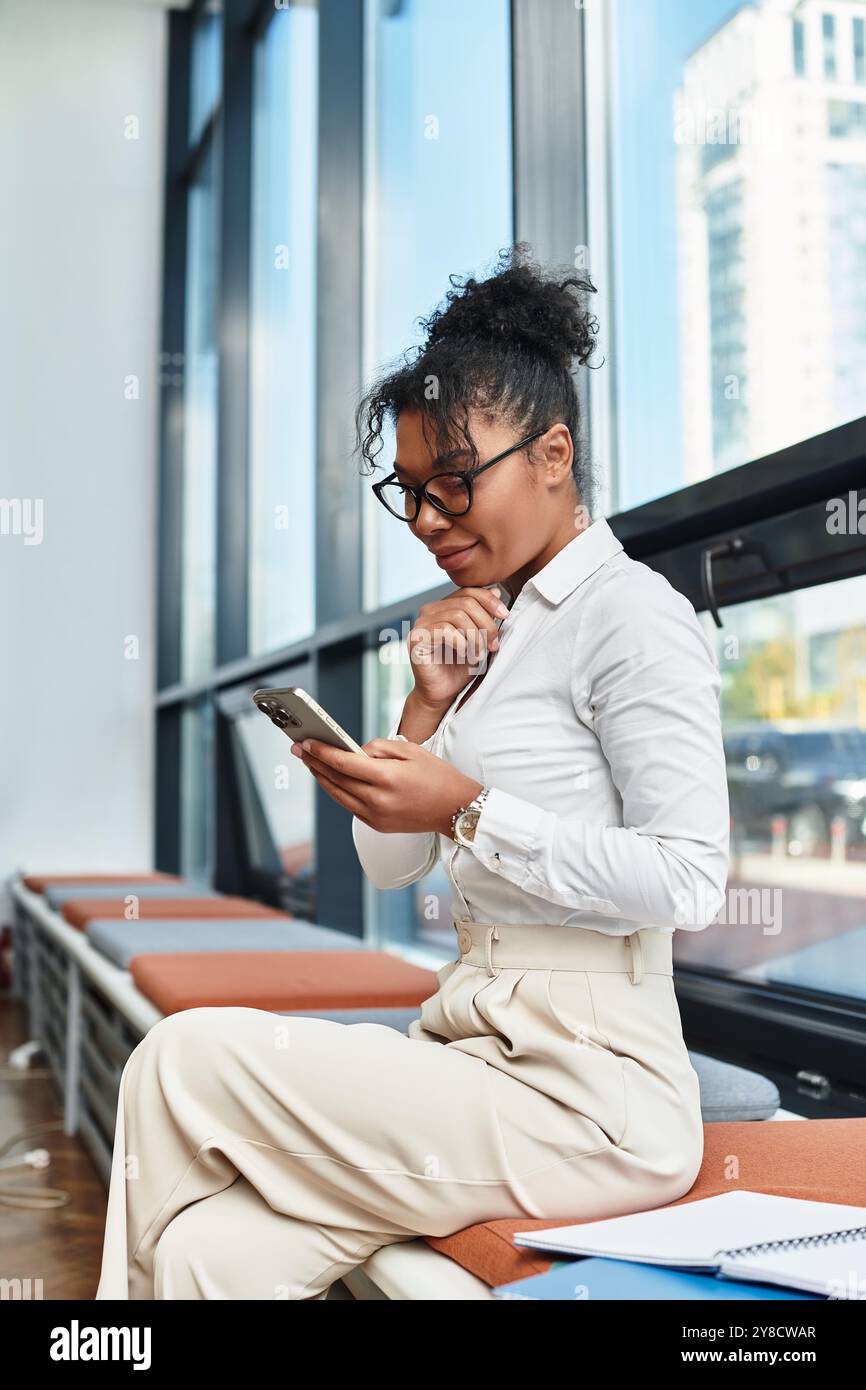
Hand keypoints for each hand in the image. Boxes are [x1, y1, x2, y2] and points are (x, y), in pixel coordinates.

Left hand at [290, 736, 482, 837]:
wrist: (456, 810)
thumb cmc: (438, 777)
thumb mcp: (411, 750)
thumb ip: (379, 748)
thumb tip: (356, 751)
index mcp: (387, 778)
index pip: (343, 762)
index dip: (321, 752)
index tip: (307, 742)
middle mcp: (377, 800)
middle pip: (335, 779)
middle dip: (314, 762)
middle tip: (299, 749)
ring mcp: (375, 816)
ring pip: (338, 794)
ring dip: (321, 778)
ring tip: (310, 763)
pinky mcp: (376, 825)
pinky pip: (349, 805)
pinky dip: (337, 791)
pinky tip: (331, 779)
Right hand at [408, 585, 509, 707]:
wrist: (441, 694)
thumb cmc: (459, 667)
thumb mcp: (479, 639)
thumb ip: (485, 617)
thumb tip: (496, 591)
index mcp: (444, 606)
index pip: (469, 591)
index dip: (489, 601)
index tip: (505, 616)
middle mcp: (430, 610)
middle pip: (466, 603)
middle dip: (486, 623)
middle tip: (493, 645)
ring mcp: (421, 623)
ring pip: (457, 615)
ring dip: (475, 636)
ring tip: (479, 654)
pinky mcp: (416, 638)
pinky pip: (445, 630)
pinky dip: (461, 643)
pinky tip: (465, 655)